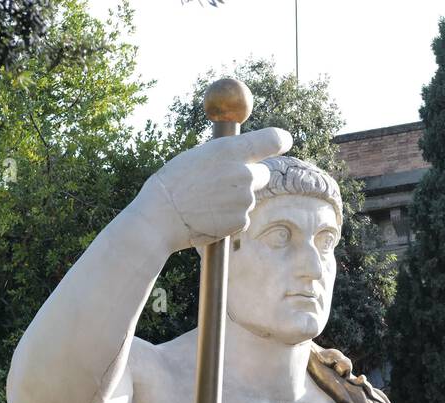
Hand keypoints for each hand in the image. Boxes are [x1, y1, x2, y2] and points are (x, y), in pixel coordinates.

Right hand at [133, 127, 293, 252]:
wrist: (160, 216)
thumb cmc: (173, 184)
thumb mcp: (199, 157)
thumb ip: (225, 155)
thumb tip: (241, 155)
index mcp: (230, 150)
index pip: (272, 140)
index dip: (280, 140)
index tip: (284, 142)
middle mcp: (243, 173)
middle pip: (264, 174)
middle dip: (252, 178)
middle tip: (227, 184)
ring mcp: (244, 199)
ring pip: (248, 198)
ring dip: (235, 200)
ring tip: (206, 202)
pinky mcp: (241, 221)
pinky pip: (241, 217)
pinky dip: (229, 218)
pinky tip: (208, 216)